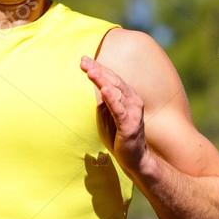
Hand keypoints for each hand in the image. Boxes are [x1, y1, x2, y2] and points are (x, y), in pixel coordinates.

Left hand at [80, 55, 149, 173]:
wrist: (135, 159)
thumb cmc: (119, 136)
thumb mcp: (107, 115)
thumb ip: (103, 102)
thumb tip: (96, 90)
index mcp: (127, 96)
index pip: (111, 78)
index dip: (98, 68)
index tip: (83, 59)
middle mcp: (133, 100)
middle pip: (113, 81)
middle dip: (98, 70)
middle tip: (83, 61)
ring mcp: (133, 112)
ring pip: (116, 92)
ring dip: (102, 80)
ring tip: (90, 71)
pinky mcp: (130, 125)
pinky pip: (119, 110)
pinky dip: (112, 98)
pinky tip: (104, 90)